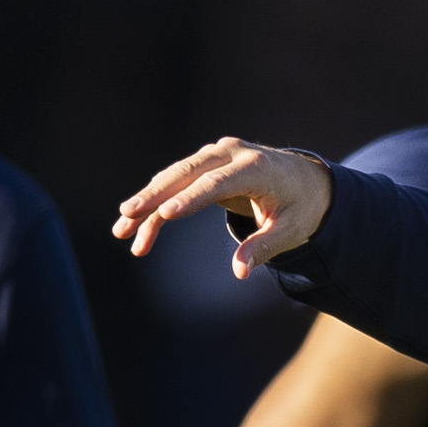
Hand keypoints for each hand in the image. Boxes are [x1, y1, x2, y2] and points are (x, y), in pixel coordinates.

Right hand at [113, 137, 333, 277]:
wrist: (306, 180)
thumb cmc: (301, 207)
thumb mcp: (291, 230)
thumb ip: (264, 247)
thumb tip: (239, 272)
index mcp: (256, 167)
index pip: (217, 183)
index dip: (191, 199)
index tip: (165, 214)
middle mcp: (232, 154)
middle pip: (186, 174)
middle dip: (154, 196)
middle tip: (127, 216)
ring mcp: (216, 155)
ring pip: (174, 178)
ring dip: (147, 203)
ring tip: (121, 231)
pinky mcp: (206, 163)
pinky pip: (177, 184)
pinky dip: (157, 205)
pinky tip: (138, 230)